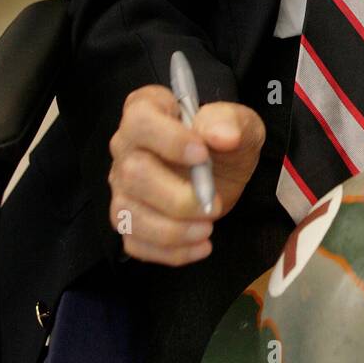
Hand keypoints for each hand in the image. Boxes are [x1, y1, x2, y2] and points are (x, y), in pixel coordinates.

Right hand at [108, 85, 264, 265]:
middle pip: (133, 174)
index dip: (168, 139)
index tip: (201, 155)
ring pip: (128, 213)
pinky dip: (168, 251)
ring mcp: (122, 186)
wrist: (226, 172)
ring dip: (171, 230)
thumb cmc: (226, 141)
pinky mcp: (129, 219)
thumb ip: (230, 121)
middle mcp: (125, 148)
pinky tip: (199, 246)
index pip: (140, 120)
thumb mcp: (241, 123)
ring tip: (207, 229)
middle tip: (213, 204)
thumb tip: (223, 135)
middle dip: (176, 197)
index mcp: (147, 111)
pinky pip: (134, 242)